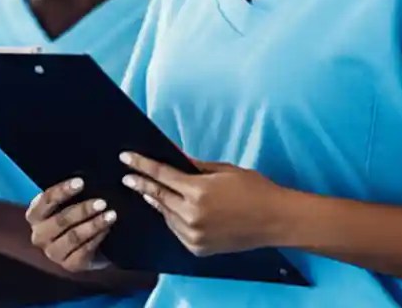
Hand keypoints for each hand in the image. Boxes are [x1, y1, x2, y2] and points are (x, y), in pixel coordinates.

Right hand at [25, 177, 116, 272]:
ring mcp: (53, 253)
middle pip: (61, 220)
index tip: (81, 182)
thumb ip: (70, 193)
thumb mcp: (66, 203)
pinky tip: (108, 229)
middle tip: (103, 202)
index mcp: (34, 215)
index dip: (63, 191)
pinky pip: (84, 251)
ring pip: (73, 237)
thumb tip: (87, 176)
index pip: (46, 200)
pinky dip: (97, 238)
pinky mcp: (69, 266)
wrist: (80, 246)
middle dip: (83, 210)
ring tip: (111, 215)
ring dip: (94, 225)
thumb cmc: (73, 216)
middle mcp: (39, 235)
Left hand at [121, 152, 290, 256]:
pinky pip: (176, 230)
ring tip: (147, 191)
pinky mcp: (198, 248)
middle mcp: (192, 215)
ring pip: (165, 215)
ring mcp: (194, 235)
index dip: (141, 165)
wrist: (275, 220)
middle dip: (141, 185)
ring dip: (156, 202)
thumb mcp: (223, 170)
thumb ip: (194, 165)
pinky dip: (171, 218)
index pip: (161, 175)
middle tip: (127, 177)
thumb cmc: (254, 189)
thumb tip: (172, 154)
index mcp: (198, 192)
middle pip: (158, 196)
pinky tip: (168, 209)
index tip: (126, 157)